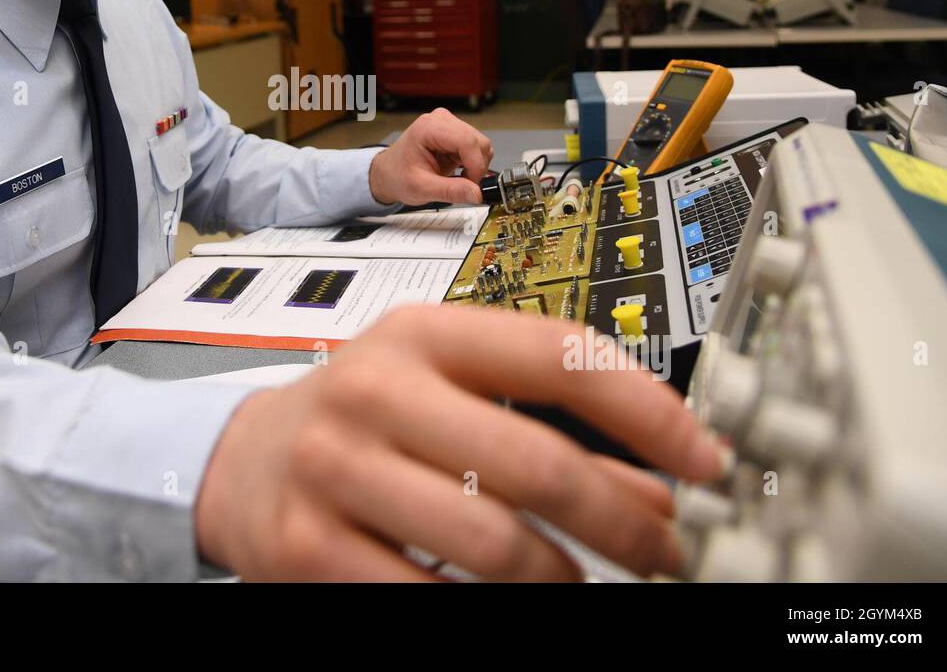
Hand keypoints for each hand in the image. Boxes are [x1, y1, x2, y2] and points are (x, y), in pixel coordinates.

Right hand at [194, 303, 724, 581]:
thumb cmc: (360, 417)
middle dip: (624, 520)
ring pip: (493, 544)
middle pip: (535, 461)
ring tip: (585, 584)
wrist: (241, 460)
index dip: (647, 410)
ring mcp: (338, 470)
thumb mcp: (444, 393)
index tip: (705, 458)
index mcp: (420, 334)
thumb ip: (541, 424)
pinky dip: (487, 610)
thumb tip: (657, 491)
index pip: (557, 353)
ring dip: (564, 579)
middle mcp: (376, 390)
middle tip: (667, 551)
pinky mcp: (310, 548)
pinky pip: (430, 597)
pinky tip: (510, 602)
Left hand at [368, 107, 493, 205]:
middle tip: (464, 185)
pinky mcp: (455, 132)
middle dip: (476, 166)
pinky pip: (476, 147)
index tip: (472, 184)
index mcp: (428, 128)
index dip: (475, 165)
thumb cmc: (398, 176)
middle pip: (477, 141)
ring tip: (457, 177)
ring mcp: (449, 124)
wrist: (390, 173)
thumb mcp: (422, 189)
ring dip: (475, 164)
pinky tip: (458, 170)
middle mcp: (441, 120)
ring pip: (481, 144)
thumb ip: (450, 191)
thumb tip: (476, 194)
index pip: (467, 141)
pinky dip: (472, 162)